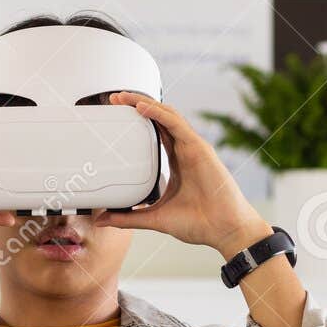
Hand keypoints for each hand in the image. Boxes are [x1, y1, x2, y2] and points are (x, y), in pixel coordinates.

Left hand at [97, 93, 272, 258]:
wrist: (224, 229)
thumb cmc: (199, 223)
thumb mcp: (155, 218)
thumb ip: (128, 218)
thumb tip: (102, 220)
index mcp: (176, 162)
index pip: (154, 132)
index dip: (136, 120)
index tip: (114, 116)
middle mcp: (184, 150)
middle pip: (158, 118)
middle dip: (136, 104)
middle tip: (112, 99)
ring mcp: (192, 147)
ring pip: (166, 114)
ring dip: (143, 102)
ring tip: (121, 97)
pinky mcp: (199, 148)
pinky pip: (176, 124)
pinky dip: (158, 113)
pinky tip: (141, 107)